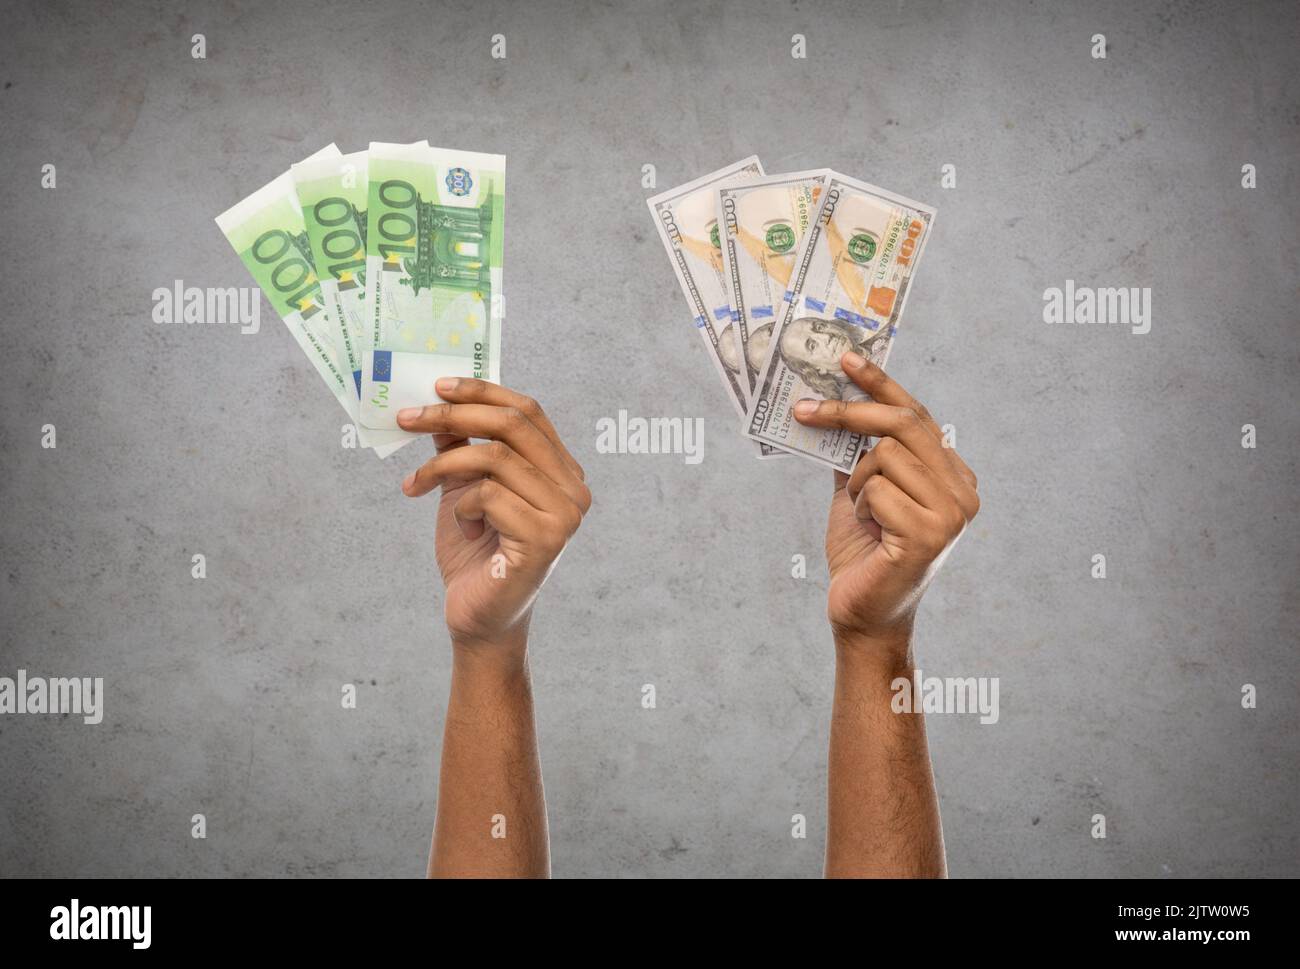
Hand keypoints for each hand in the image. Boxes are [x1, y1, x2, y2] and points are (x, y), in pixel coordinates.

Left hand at [396, 380, 590, 653]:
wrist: (477, 618)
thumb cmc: (475, 553)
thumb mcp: (463, 488)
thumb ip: (460, 446)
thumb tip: (437, 400)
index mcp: (562, 471)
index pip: (528, 412)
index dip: (483, 391)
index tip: (437, 386)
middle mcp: (574, 488)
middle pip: (513, 425)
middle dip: (454, 416)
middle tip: (408, 418)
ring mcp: (565, 514)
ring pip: (495, 458)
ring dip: (443, 468)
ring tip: (416, 486)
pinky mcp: (546, 538)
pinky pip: (489, 495)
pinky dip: (460, 508)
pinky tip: (464, 531)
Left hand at [793, 352, 978, 657]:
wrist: (861, 614)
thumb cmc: (863, 554)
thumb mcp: (859, 491)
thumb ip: (859, 451)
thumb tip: (833, 400)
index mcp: (954, 477)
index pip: (918, 415)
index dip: (882, 384)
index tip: (848, 358)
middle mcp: (963, 491)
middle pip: (903, 424)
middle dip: (849, 413)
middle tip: (805, 408)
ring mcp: (953, 512)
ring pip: (884, 455)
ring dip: (857, 484)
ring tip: (865, 516)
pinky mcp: (931, 533)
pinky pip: (876, 488)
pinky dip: (860, 507)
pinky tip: (871, 534)